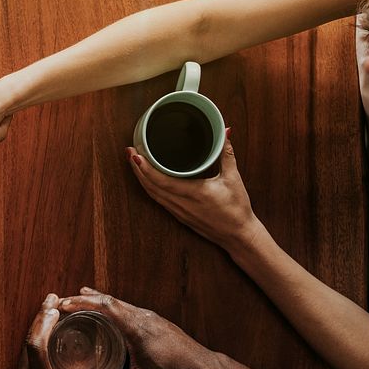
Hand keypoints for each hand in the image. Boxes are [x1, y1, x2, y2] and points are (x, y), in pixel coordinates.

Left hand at [7, 294, 91, 368]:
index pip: (35, 345)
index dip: (42, 322)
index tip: (53, 306)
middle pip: (27, 340)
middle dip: (39, 317)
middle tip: (52, 298)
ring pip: (24, 348)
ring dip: (35, 328)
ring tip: (49, 311)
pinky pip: (24, 358)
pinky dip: (33, 343)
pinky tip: (44, 338)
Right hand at [58, 288, 220, 368]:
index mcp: (137, 328)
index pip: (105, 306)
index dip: (82, 302)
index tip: (63, 303)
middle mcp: (144, 317)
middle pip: (110, 300)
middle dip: (85, 298)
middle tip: (64, 301)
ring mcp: (152, 318)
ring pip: (120, 302)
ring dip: (99, 300)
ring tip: (80, 301)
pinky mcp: (157, 322)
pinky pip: (129, 308)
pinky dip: (113, 307)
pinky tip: (108, 315)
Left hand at [127, 135, 262, 251]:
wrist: (238, 236)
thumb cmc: (237, 209)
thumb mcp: (233, 179)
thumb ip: (227, 154)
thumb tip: (227, 132)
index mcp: (192, 193)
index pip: (160, 180)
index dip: (145, 168)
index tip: (135, 154)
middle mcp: (181, 204)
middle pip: (150, 186)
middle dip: (137, 169)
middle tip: (130, 151)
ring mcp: (178, 211)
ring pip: (152, 194)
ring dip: (141, 178)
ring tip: (134, 162)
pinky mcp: (178, 216)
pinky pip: (158, 200)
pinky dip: (149, 188)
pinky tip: (146, 179)